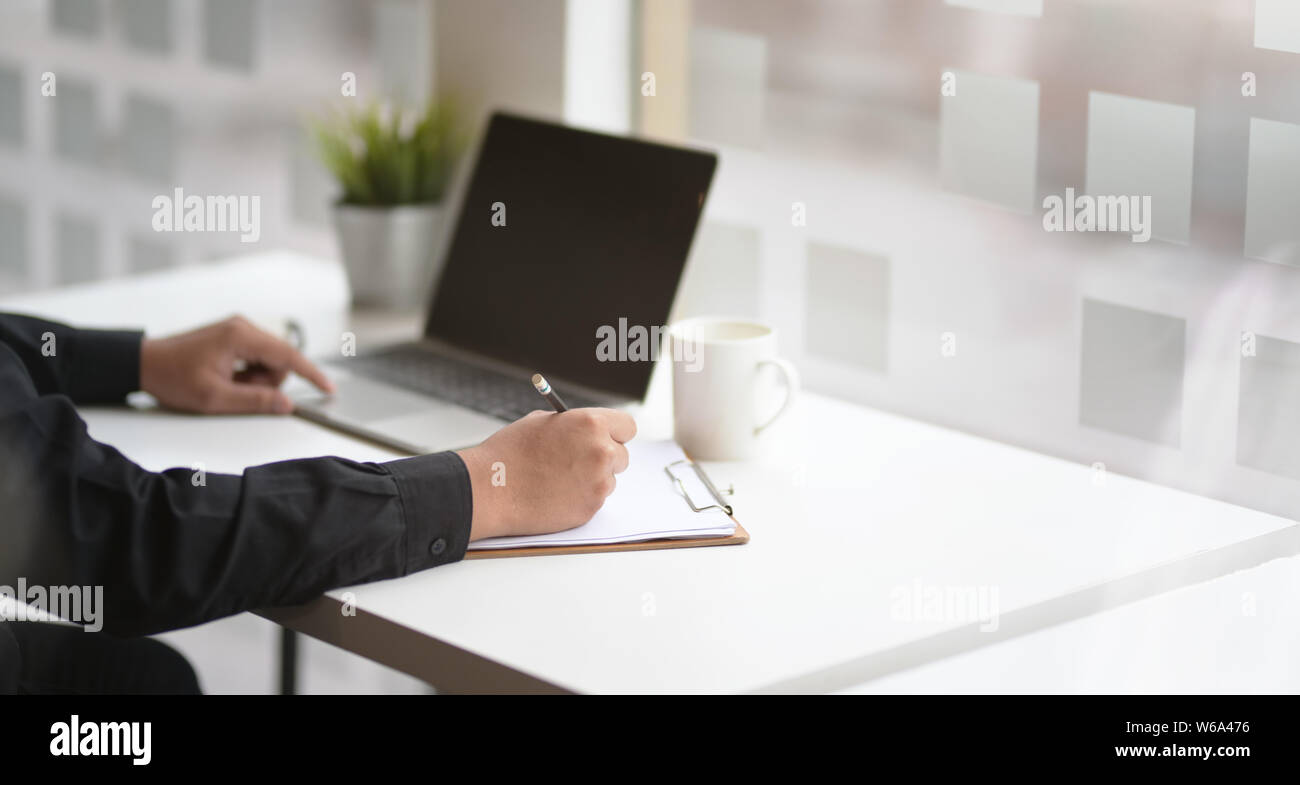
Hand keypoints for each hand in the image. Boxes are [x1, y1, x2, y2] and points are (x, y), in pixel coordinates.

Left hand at [140, 316, 333, 413]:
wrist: (144, 363)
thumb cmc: (172, 376)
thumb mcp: (215, 397)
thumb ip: (255, 400)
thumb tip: (286, 404)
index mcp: (240, 336)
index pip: (288, 356)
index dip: (311, 374)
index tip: (329, 389)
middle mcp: (242, 327)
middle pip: (280, 359)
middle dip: (267, 381)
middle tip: (237, 392)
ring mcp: (238, 330)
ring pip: (269, 360)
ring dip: (256, 378)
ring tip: (227, 385)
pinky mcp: (233, 336)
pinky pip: (256, 357)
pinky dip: (248, 372)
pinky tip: (227, 378)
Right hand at [456, 408, 635, 540]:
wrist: (491, 488)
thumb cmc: (510, 453)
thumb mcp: (543, 422)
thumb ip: (574, 425)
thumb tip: (590, 431)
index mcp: (591, 424)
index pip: (627, 426)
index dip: (615, 433)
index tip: (607, 438)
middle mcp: (601, 451)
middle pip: (622, 456)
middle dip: (605, 459)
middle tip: (579, 462)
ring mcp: (598, 482)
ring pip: (609, 480)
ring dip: (592, 480)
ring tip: (558, 479)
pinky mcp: (591, 508)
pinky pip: (595, 500)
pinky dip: (581, 498)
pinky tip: (555, 494)